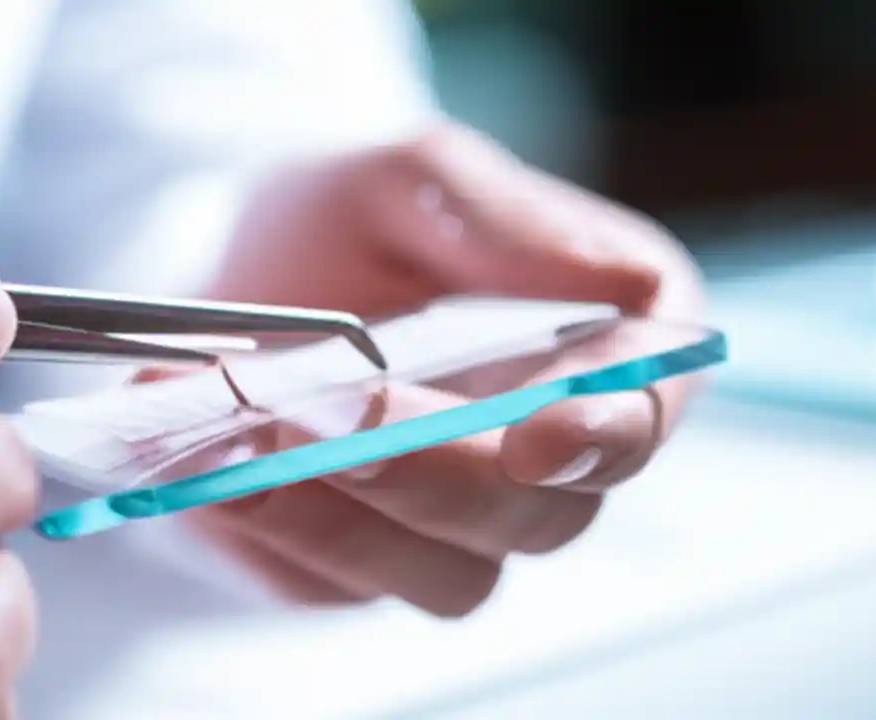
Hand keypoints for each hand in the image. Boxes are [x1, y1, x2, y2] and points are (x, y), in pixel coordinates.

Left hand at [195, 123, 705, 615]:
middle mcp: (546, 453)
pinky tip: (226, 473)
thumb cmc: (337, 227)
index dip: (613, 430)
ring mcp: (462, 524)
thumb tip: (622, 278)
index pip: (649, 403)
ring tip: (264, 432)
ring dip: (359, 515)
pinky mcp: (373, 565)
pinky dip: (285, 529)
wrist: (227, 294)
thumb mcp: (406, 179)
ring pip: (456, 576)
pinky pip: (350, 583)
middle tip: (347, 413)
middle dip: (444, 472)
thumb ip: (501, 219)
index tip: (543, 436)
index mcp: (598, 343)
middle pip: (547, 513)